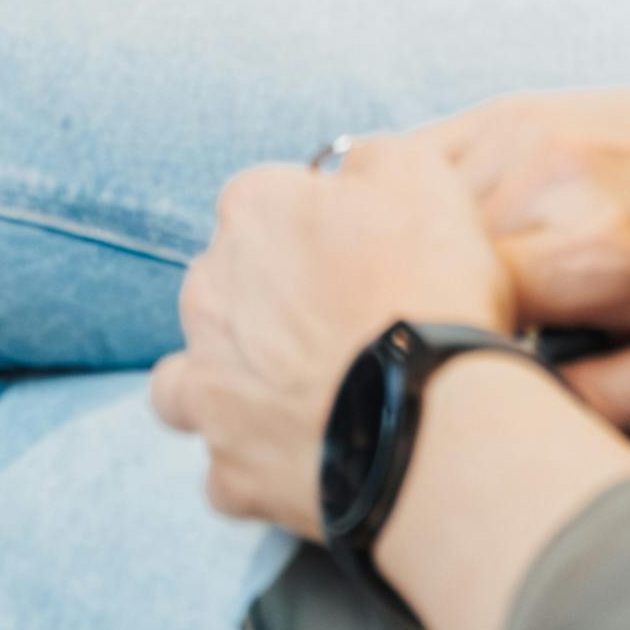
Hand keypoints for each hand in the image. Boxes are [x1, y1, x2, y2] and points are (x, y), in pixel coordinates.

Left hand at [151, 136, 515, 537]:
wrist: (437, 419)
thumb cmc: (432, 290)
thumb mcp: (423, 176)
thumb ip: (374, 159)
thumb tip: (353, 168)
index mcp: (250, 212)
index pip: (264, 203)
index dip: (316, 230)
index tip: (363, 258)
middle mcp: (207, 293)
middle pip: (224, 289)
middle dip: (267, 306)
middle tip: (341, 330)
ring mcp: (210, 386)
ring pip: (192, 380)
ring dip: (232, 384)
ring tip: (295, 399)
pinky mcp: (228, 469)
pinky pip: (225, 470)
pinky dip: (256, 467)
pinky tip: (304, 464)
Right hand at [428, 86, 629, 429]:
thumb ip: (608, 400)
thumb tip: (515, 410)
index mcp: (592, 254)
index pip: (457, 308)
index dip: (435, 351)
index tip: (446, 378)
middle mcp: (545, 181)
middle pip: (421, 257)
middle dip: (414, 305)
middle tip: (425, 344)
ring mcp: (519, 134)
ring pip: (403, 204)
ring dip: (402, 255)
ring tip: (420, 295)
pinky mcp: (507, 110)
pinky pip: (413, 159)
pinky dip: (403, 207)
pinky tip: (425, 242)